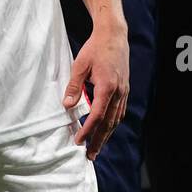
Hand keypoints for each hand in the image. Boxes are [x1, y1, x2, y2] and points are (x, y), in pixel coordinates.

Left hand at [63, 19, 128, 160]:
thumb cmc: (95, 48)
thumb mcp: (79, 65)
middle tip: (90, 156)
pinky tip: (106, 129)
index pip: (97, 115)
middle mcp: (118, 92)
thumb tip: (66, 107)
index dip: (88, 130)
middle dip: (99, 140)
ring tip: (97, 147)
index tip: (79, 141)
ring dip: (106, 135)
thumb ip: (74, 87)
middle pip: (109, 123)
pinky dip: (112, 124)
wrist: (114, 35)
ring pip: (116, 119)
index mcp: (107, 87)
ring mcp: (124, 91)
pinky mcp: (125, 89)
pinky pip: (119, 112)